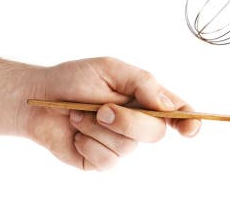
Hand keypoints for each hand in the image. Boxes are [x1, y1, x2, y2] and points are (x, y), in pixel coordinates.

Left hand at [21, 57, 198, 170]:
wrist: (39, 99)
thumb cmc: (75, 79)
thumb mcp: (111, 69)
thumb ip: (143, 84)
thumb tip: (166, 106)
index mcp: (145, 97)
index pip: (176, 111)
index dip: (189, 121)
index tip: (191, 129)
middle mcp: (137, 121)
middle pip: (155, 132)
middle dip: (128, 122)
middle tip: (102, 109)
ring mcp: (120, 142)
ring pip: (128, 146)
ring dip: (99, 129)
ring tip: (79, 114)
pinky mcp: (101, 160)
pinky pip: (106, 160)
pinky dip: (88, 143)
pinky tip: (76, 133)